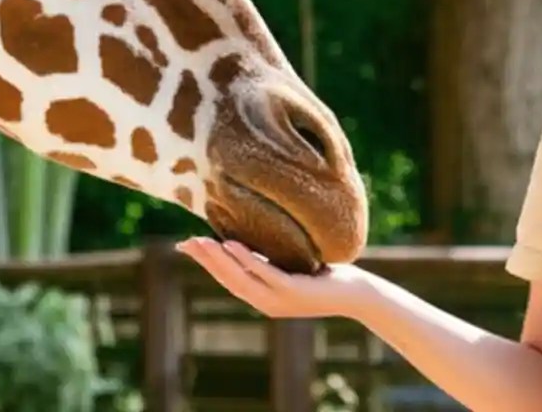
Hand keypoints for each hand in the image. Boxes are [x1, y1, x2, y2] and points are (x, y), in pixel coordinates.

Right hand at [175, 237, 375, 319]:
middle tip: (186, 242)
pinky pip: (265, 273)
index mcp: (263, 297)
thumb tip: (249, 238)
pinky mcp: (293, 291)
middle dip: (205, 261)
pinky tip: (232, 244)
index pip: (227, 280)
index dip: (206, 264)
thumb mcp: (291, 267)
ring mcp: (279, 298)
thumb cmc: (325, 276)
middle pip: (227, 280)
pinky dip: (246, 259)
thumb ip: (269, 260)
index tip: (187, 247)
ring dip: (218, 259)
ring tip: (201, 242)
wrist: (355, 293)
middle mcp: (266, 302)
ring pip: (240, 278)